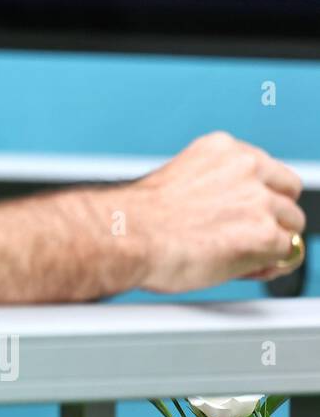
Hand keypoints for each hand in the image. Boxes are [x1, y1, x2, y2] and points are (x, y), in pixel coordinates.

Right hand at [125, 131, 305, 291]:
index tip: (242, 213)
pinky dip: (266, 265)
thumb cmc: (137, 217)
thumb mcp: (179, 182)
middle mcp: (245, 167)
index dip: (257, 196)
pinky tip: (237, 268)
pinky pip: (287, 254)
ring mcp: (258, 200)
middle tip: (241, 237)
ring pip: (290, 225)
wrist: (125, 235)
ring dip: (268, 242)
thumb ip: (213, 189)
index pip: (265, 170)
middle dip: (270, 217)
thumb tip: (230, 217)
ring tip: (232, 255)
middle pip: (286, 195)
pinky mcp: (264, 234)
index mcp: (221, 148)